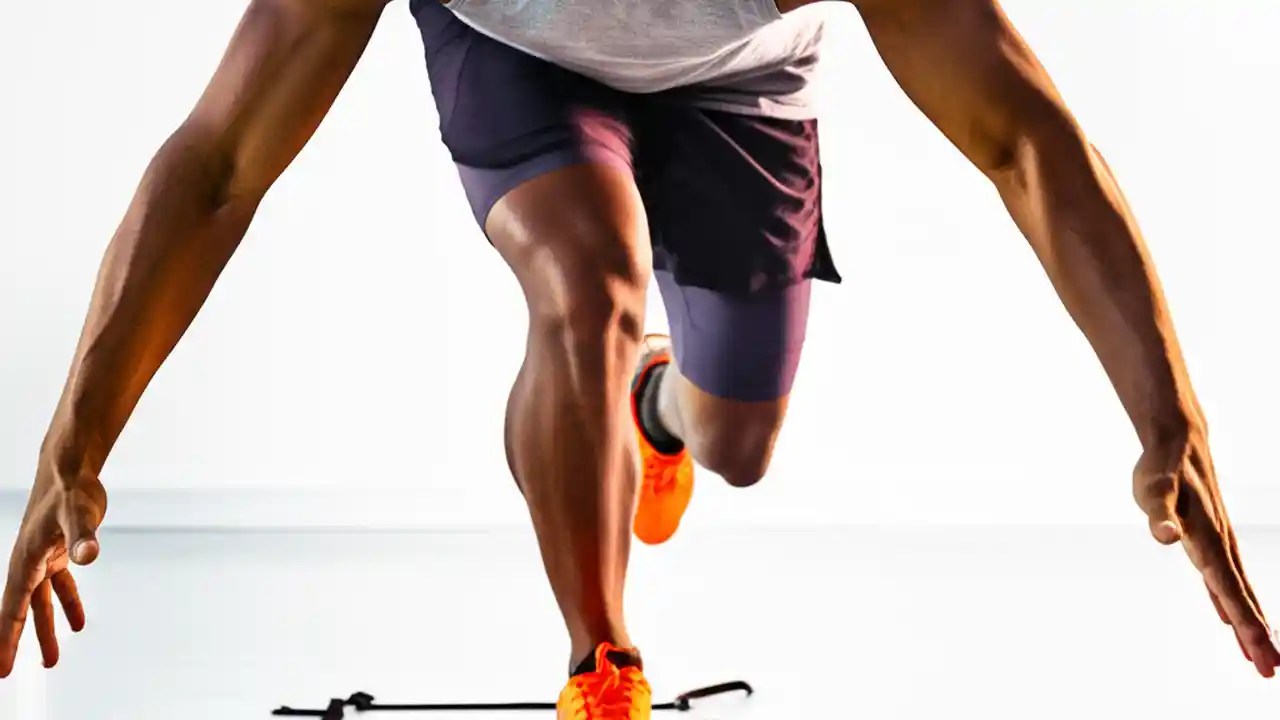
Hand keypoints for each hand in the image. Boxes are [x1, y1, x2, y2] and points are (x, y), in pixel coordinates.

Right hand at [0, 460, 105, 676]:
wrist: (70, 469)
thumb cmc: (70, 489)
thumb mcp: (78, 514)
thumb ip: (83, 537)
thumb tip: (89, 556)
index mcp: (25, 561)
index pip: (12, 608)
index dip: (6, 639)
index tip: (1, 668)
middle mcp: (29, 563)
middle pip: (20, 610)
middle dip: (16, 641)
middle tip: (8, 671)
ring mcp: (43, 558)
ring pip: (41, 602)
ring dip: (46, 628)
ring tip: (52, 659)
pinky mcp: (59, 552)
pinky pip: (60, 586)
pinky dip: (68, 604)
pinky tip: (78, 622)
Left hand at [1134, 428, 1278, 676]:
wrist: (1179, 442)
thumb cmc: (1162, 468)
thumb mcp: (1153, 490)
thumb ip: (1158, 514)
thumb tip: (1165, 535)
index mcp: (1206, 540)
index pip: (1227, 588)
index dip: (1244, 621)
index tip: (1259, 651)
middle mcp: (1218, 545)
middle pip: (1240, 597)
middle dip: (1257, 635)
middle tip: (1272, 671)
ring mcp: (1217, 544)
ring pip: (1238, 591)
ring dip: (1251, 625)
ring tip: (1263, 659)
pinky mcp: (1209, 541)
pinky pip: (1225, 581)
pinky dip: (1231, 603)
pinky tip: (1232, 621)